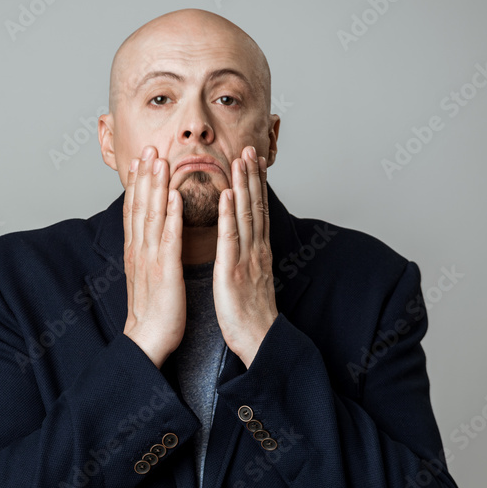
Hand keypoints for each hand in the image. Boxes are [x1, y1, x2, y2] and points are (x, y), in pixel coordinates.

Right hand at [121, 145, 185, 368]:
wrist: (148, 340)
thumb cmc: (153, 311)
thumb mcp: (148, 275)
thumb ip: (149, 252)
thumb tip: (151, 235)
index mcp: (136, 251)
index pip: (134, 210)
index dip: (137, 183)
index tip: (140, 159)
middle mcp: (140, 250)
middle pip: (140, 206)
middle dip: (145, 175)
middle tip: (148, 148)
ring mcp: (151, 259)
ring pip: (151, 215)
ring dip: (156, 186)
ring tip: (160, 161)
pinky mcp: (165, 271)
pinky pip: (169, 238)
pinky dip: (171, 215)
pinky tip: (174, 196)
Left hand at [213, 145, 277, 368]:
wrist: (259, 340)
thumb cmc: (251, 314)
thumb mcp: (252, 279)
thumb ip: (249, 257)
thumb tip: (248, 243)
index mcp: (258, 252)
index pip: (258, 210)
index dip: (256, 184)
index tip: (254, 160)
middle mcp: (256, 250)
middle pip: (256, 206)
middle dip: (252, 176)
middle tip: (250, 147)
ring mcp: (246, 259)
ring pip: (246, 215)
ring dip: (243, 185)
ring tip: (241, 160)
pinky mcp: (233, 271)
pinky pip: (231, 239)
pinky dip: (229, 215)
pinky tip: (227, 195)